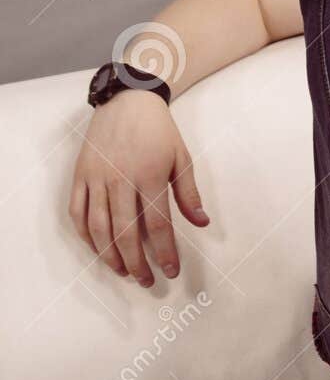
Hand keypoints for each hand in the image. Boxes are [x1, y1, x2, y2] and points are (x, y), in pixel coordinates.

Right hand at [69, 91, 209, 284]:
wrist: (127, 99)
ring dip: (110, 255)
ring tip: (123, 272)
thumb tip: (202, 223)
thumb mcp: (182, 158)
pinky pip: (77, 211)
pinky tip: (98, 249)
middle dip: (137, 262)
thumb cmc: (159, 131)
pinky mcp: (80, 174)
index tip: (171, 271)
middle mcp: (120, 179)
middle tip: (147, 280)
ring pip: (98, 226)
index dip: (165, 252)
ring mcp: (96, 177)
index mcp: (149, 176)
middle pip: (126, 232)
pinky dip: (85, 235)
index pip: (158, 225)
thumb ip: (189, 194)